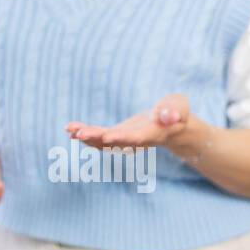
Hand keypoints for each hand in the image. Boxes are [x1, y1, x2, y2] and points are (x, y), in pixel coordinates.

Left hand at [66, 93, 190, 151]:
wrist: (173, 125)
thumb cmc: (177, 111)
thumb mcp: (179, 107)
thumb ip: (174, 111)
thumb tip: (169, 116)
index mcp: (153, 134)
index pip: (137, 137)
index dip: (122, 138)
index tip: (107, 137)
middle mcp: (137, 140)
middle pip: (116, 142)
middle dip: (97, 138)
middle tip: (79, 134)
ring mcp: (126, 140)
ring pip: (104, 142)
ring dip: (87, 137)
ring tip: (70, 131)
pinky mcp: (118, 136)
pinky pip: (100, 138)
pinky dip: (86, 135)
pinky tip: (71, 131)